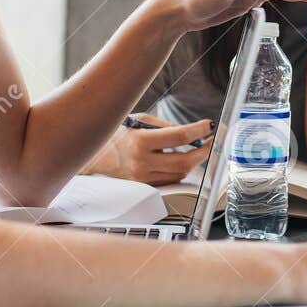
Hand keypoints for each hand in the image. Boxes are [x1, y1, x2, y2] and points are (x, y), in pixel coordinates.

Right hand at [84, 114, 213, 184]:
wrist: (95, 156)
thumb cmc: (118, 134)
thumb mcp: (140, 121)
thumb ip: (166, 126)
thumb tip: (191, 133)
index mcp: (141, 141)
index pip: (179, 136)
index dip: (200, 130)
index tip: (211, 125)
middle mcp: (142, 161)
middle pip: (185, 160)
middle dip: (204, 150)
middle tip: (212, 140)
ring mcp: (143, 177)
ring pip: (180, 173)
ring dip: (194, 160)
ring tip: (198, 148)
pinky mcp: (144, 186)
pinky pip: (171, 180)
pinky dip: (181, 170)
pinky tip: (183, 160)